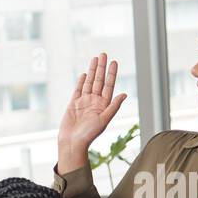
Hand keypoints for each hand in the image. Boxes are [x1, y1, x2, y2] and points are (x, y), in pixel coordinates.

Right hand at [58, 52, 127, 170]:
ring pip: (89, 82)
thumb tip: (124, 94)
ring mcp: (84, 102)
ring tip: (95, 59)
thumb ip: (113, 107)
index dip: (112, 73)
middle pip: (99, 80)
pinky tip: (85, 74)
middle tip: (103, 54)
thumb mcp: (104, 120)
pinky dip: (81, 81)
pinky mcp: (73, 104)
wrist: (72, 142)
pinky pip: (78, 90)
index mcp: (104, 105)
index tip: (114, 62)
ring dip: (92, 71)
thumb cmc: (89, 134)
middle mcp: (95, 101)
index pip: (109, 85)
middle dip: (101, 67)